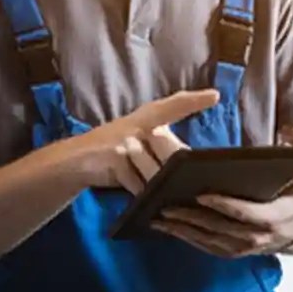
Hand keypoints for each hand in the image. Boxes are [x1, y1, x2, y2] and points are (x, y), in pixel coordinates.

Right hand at [73, 90, 218, 193]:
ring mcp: (126, 140)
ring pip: (156, 173)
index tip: (215, 96)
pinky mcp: (115, 157)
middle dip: (176, 173)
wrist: (76, 159)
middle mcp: (139, 123)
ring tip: (152, 191)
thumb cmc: (117, 151)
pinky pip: (138, 184)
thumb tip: (193, 166)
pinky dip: (140, 193)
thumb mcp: (141, 143)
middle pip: (172, 153)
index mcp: (150, 116)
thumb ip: (164, 149)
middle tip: (182, 183)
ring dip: (156, 187)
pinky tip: (136, 195)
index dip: (195, 100)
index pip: (175, 105)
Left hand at [153, 165, 292, 257]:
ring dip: (183, 229)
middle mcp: (257, 238)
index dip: (224, 205)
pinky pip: (205, 246)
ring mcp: (242, 248)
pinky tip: (165, 226)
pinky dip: (184, 237)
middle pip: (220, 228)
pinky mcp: (230, 252)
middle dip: (193, 217)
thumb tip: (287, 136)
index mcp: (275, 217)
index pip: (246, 213)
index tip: (202, 194)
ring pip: (209, 239)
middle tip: (168, 203)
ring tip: (159, 214)